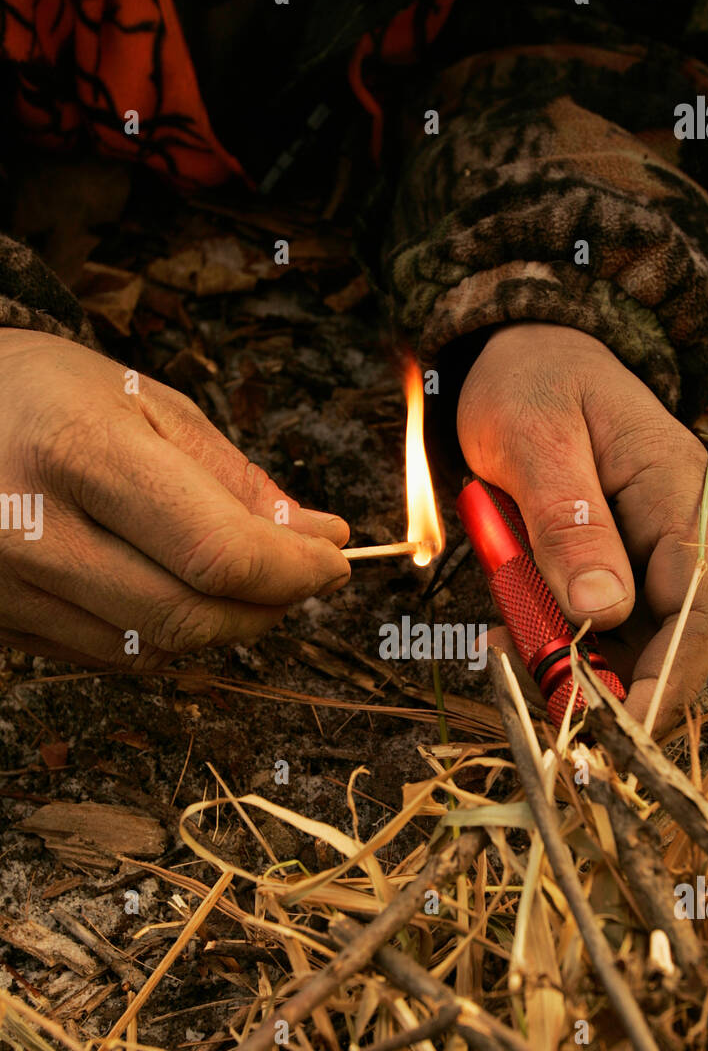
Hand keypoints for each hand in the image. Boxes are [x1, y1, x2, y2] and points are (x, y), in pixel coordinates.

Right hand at [0, 330, 350, 667]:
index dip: (292, 571)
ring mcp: (7, 588)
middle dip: (267, 605)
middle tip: (298, 574)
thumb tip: (321, 541)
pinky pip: (111, 654)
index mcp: (76, 452)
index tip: (331, 562)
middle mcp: (30, 530)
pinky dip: (163, 631)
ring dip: (219, 624)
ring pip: (154, 648)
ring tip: (235, 574)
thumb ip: (236, 480)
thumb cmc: (44, 395)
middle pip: (189, 616)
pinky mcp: (2, 623)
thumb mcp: (146, 402)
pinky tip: (169, 585)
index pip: (215, 552)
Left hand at [457, 324, 707, 729]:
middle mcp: (672, 531)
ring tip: (508, 660)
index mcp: (675, 493)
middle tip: (555, 715)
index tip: (625, 725)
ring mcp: (639, 552)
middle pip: (671, 637)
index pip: (698, 605)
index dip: (670, 674)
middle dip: (619, 687)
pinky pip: (588, 624)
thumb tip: (606, 610)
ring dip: (574, 667)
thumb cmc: (530, 382)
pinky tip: (504, 638)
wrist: (516, 354)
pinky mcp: (604, 566)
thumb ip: (570, 523)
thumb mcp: (537, 441)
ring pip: (627, 641)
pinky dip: (550, 642)